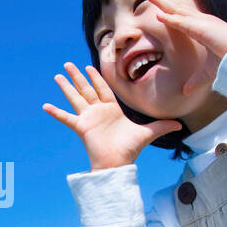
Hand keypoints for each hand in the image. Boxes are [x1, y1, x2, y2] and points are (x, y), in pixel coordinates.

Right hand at [43, 61, 183, 169]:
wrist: (118, 163)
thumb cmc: (131, 149)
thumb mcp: (149, 133)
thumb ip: (162, 125)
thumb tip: (181, 124)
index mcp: (112, 110)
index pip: (103, 89)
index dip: (96, 77)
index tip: (89, 66)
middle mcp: (98, 112)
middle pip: (86, 89)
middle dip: (78, 76)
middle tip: (68, 63)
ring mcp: (89, 118)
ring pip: (76, 98)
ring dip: (66, 87)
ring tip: (57, 75)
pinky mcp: (82, 127)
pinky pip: (67, 118)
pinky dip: (56, 112)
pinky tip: (46, 105)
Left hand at [144, 0, 226, 95]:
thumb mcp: (208, 74)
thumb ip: (195, 80)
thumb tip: (185, 92)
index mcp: (204, 28)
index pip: (183, 16)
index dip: (170, 9)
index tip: (158, 4)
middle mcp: (203, 21)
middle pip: (178, 8)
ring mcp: (204, 23)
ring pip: (178, 10)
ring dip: (162, 2)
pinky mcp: (204, 29)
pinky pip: (183, 23)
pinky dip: (170, 18)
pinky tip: (159, 14)